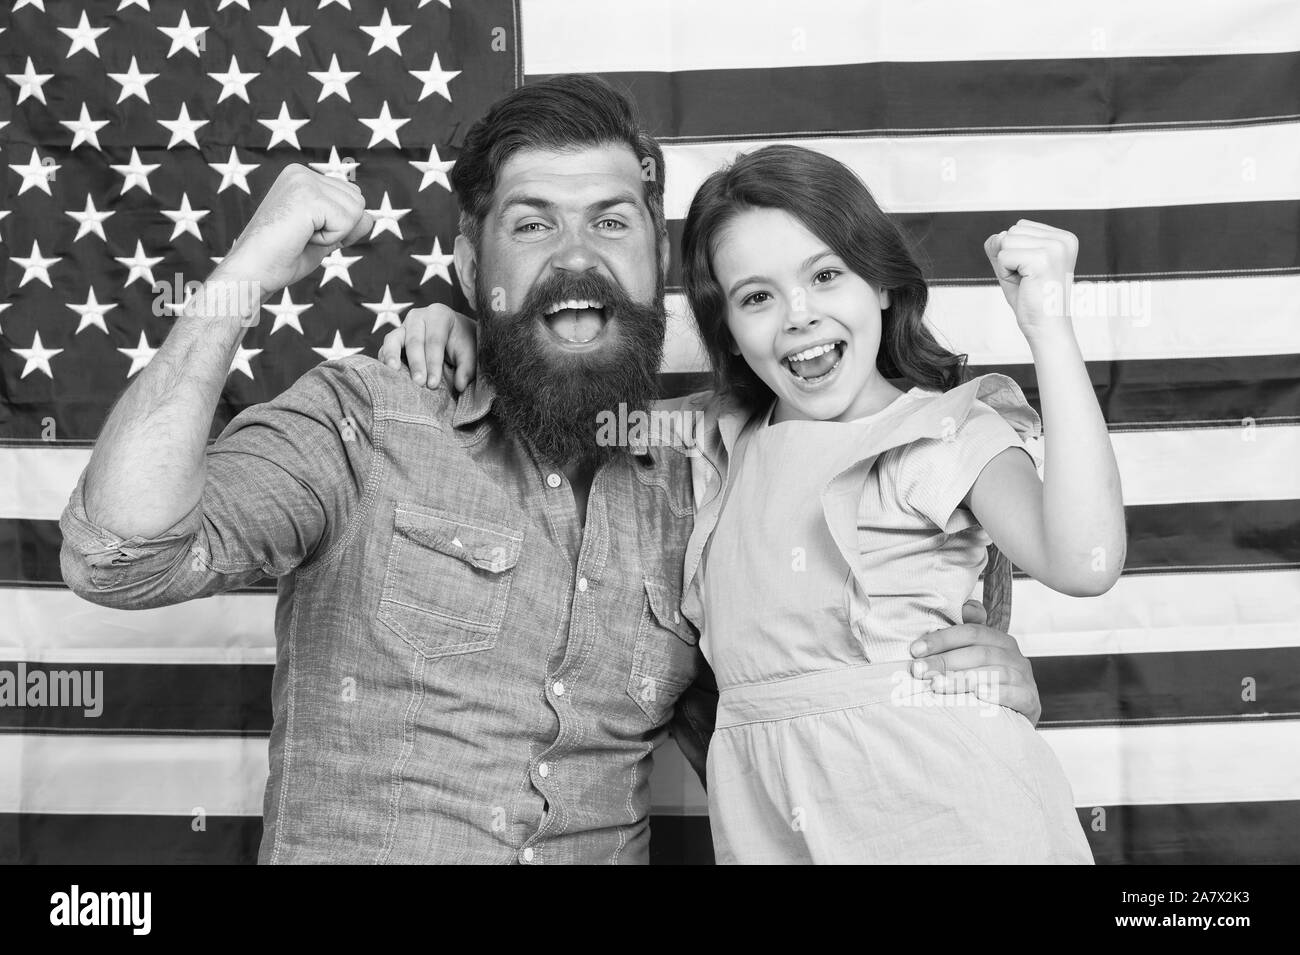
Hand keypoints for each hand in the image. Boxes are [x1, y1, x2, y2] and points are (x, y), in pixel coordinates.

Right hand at [222, 164, 372, 295]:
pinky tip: (301, 238)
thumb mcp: (324, 236)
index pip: (351, 197)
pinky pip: (346, 221)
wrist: (252, 272)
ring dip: (334, 234)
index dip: (340, 226)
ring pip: (357, 210)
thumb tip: (370, 216)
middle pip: (358, 201)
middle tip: (305, 237)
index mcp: (301, 177)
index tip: (308, 234)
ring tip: (301, 236)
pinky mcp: (307, 195)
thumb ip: (348, 223)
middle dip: (341, 229)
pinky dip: (330, 239)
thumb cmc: (282, 258)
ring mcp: (302, 180)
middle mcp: (301, 172)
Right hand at [377, 303, 477, 392]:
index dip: (433, 362)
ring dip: (393, 357)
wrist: (454, 335)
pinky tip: (387, 374)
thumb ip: (467, 368)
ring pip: (393, 340)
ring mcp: (403, 326)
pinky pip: (385, 348)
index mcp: (439, 315)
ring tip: (394, 373)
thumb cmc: (462, 343)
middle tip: (419, 383)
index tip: (433, 383)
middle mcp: (418, 317)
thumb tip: (460, 385)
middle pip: (414, 340)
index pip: (434, 340)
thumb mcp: (470, 354)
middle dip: (416, 363)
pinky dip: (385, 360)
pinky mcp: (393, 339)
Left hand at [909, 599, 1041, 725]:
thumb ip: (967, 633)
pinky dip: (997, 693)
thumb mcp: (976, 657)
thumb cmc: (989, 682)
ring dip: (963, 679)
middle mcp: (1013, 655)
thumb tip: (966, 606)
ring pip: (995, 672)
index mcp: (999, 640)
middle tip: (919, 671)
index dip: (942, 639)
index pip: (970, 632)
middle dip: (945, 661)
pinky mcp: (1031, 700)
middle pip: (978, 652)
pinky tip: (979, 696)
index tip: (915, 650)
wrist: (1017, 716)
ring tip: (938, 685)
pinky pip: (1016, 694)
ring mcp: (1024, 677)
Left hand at [983, 220, 1078, 341]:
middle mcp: (1063, 239)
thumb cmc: (1032, 300)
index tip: (1032, 272)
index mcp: (1063, 238)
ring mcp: (1055, 248)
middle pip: (1011, 232)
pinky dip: (1005, 273)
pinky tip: (1025, 285)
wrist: (1046, 328)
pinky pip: (1003, 256)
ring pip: (1005, 241)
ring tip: (1027, 282)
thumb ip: (1001, 245)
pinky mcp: (1042, 260)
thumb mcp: (1014, 265)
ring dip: (1007, 266)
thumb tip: (996, 236)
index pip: (1020, 226)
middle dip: (1010, 258)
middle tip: (1028, 280)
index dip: (1015, 252)